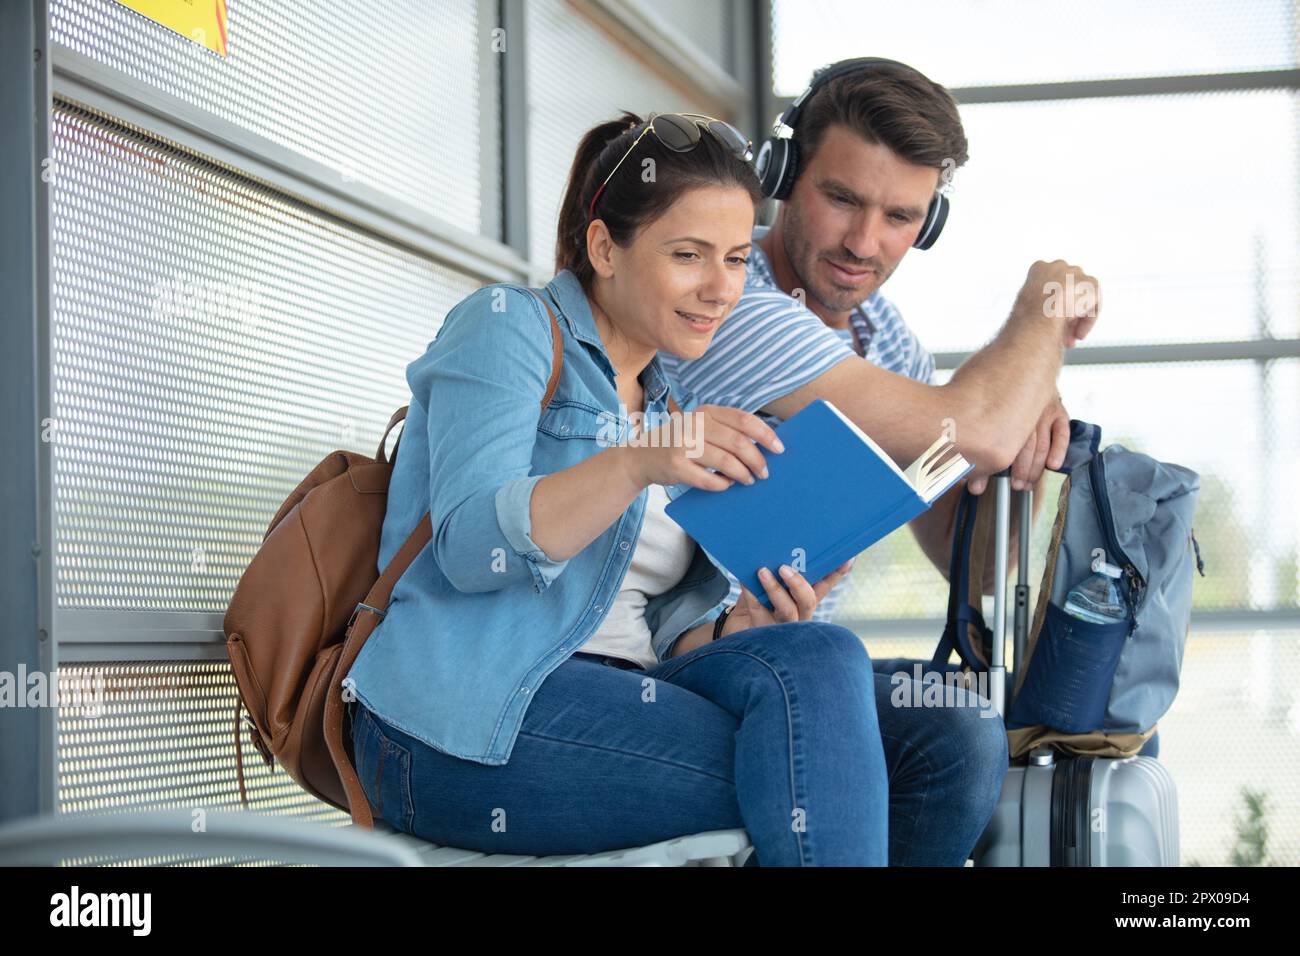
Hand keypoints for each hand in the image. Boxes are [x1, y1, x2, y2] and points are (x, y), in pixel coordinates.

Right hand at [626, 404, 783, 491]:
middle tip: (764, 472)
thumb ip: (726, 430)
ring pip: (726, 462)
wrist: (642, 456)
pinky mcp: (676, 465)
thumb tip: (764, 446)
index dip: (765, 435)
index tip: (779, 449)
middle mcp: (694, 424)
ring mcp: (684, 445)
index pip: (743, 420)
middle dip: (756, 460)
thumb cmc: (680, 442)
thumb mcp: (700, 427)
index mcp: (706, 412)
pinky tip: (727, 485)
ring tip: (749, 480)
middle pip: (738, 442)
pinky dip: (723, 485)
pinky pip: (709, 479)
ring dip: (743, 474)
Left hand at [720, 559, 854, 635]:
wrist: (734, 626)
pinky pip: (760, 612)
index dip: (836, 573)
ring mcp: (784, 627)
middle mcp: (799, 613)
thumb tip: (775, 544)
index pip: (825, 585)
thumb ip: (776, 567)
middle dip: (798, 583)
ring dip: (776, 589)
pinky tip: (746, 582)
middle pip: (808, 600)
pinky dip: (752, 595)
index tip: (847, 557)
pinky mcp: (764, 633)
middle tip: (784, 567)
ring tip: (762, 572)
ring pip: (787, 610)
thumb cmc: (755, 598)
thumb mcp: (768, 580)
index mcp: (804, 598)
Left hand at [967, 392, 1069, 493]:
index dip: (987, 467)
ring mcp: (1041, 407)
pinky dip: (1059, 448)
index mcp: (1000, 407)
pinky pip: (1061, 430)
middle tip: (1014, 486)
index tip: (979, 484)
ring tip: (1027, 484)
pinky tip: (1053, 465)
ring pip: (1041, 442)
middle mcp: (1023, 407)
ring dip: (1034, 466)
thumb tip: (957, 462)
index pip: (994, 442)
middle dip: (1018, 470)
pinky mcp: (1056, 407)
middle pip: (1021, 445)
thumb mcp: (974, 401)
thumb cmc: (993, 385)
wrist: (1022, 358)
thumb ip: (969, 429)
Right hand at [1014, 260, 1100, 347]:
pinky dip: (1087, 321)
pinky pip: (1093, 305)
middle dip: (1067, 312)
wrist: (1039, 314)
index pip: (1050, 285)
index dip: (1051, 306)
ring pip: (1080, 298)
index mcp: (1039, 268)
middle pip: (1067, 290)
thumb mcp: (1026, 306)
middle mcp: (1058, 265)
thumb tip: (1051, 317)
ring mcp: (1076, 273)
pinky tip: (1078, 335)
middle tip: (1063, 334)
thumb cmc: (1027, 317)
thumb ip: (1040, 304)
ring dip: (1077, 318)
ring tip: (1071, 338)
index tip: (1050, 323)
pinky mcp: (1092, 284)